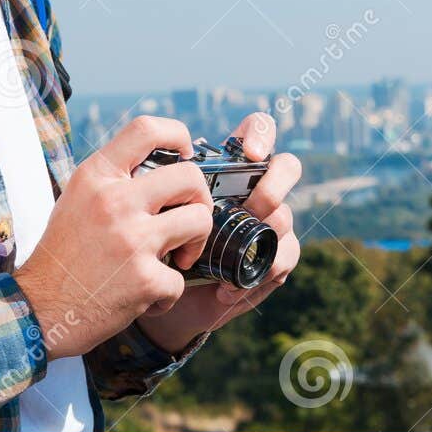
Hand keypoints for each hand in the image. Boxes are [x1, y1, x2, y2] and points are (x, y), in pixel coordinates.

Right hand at [14, 116, 213, 359]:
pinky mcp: (144, 278)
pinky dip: (166, 293)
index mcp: (96, 176)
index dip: (178, 134)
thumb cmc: (61, 255)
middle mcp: (115, 201)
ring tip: (178, 257)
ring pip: (199, 221)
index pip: (146, 129)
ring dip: (195, 242)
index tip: (186, 154)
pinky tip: (145, 297)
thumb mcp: (78, 199)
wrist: (36, 310)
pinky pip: (180, 279)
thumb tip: (163, 168)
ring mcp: (132, 239)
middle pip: (189, 176)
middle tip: (190, 217)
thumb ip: (114, 180)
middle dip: (201, 198)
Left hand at [136, 112, 301, 352]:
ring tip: (231, 256)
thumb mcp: (147, 211)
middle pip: (286, 166)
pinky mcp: (271, 259)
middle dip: (275, 185)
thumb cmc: (152, 244)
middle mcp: (252, 191)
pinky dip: (257, 273)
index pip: (256, 131)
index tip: (250, 153)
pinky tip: (226, 288)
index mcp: (226, 169)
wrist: (161, 300)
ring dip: (263, 233)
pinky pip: (284, 256)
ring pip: (284, 215)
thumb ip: (152, 189)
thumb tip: (145, 175)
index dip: (261, 133)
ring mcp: (265, 224)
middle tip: (251, 207)